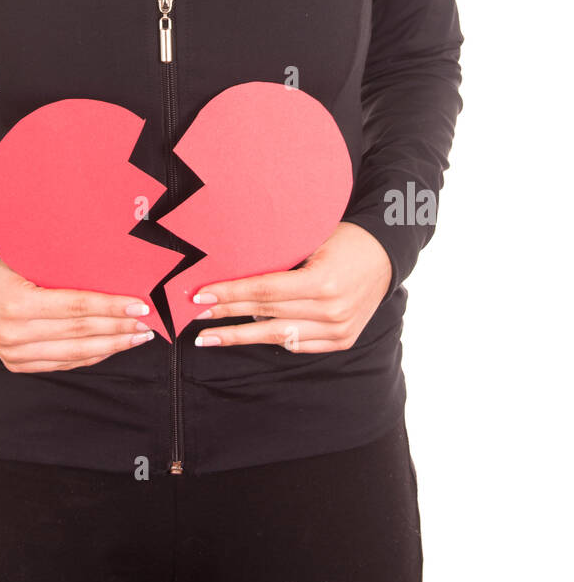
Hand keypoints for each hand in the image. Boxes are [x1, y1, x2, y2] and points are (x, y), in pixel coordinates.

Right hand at [0, 259, 155, 371]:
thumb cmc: (7, 269)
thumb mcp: (28, 259)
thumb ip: (61, 268)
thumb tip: (110, 267)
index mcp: (17, 303)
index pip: (76, 306)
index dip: (110, 307)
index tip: (139, 305)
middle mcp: (14, 333)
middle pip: (80, 332)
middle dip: (119, 327)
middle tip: (148, 322)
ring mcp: (15, 354)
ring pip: (76, 353)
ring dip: (112, 345)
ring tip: (138, 336)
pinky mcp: (19, 366)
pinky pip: (65, 363)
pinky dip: (93, 356)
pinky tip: (113, 346)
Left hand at [191, 222, 392, 352]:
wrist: (386, 255)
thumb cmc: (345, 237)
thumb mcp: (313, 236)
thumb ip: (280, 254)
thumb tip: (235, 264)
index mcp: (323, 282)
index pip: (265, 290)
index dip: (230, 294)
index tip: (200, 295)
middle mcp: (331, 310)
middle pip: (266, 314)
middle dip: (227, 315)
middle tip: (195, 316)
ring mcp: (339, 330)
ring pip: (279, 336)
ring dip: (241, 336)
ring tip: (209, 337)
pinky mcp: (342, 340)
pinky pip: (299, 344)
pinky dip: (273, 338)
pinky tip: (247, 335)